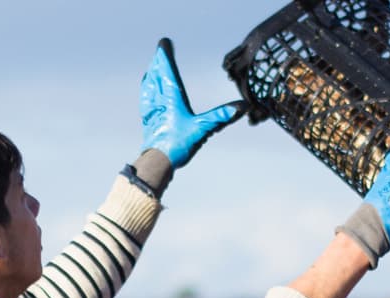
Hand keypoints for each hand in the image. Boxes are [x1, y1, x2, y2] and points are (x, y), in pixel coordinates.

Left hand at [140, 38, 241, 167]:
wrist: (156, 162)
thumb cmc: (177, 144)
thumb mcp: (202, 129)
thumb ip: (221, 116)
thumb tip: (242, 107)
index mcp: (171, 98)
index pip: (167, 71)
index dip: (165, 56)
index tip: (164, 43)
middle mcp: (159, 101)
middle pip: (157, 75)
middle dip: (158, 62)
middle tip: (159, 51)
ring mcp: (152, 110)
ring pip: (150, 86)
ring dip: (152, 74)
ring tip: (154, 67)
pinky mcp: (149, 120)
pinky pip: (147, 99)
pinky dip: (148, 90)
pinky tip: (149, 93)